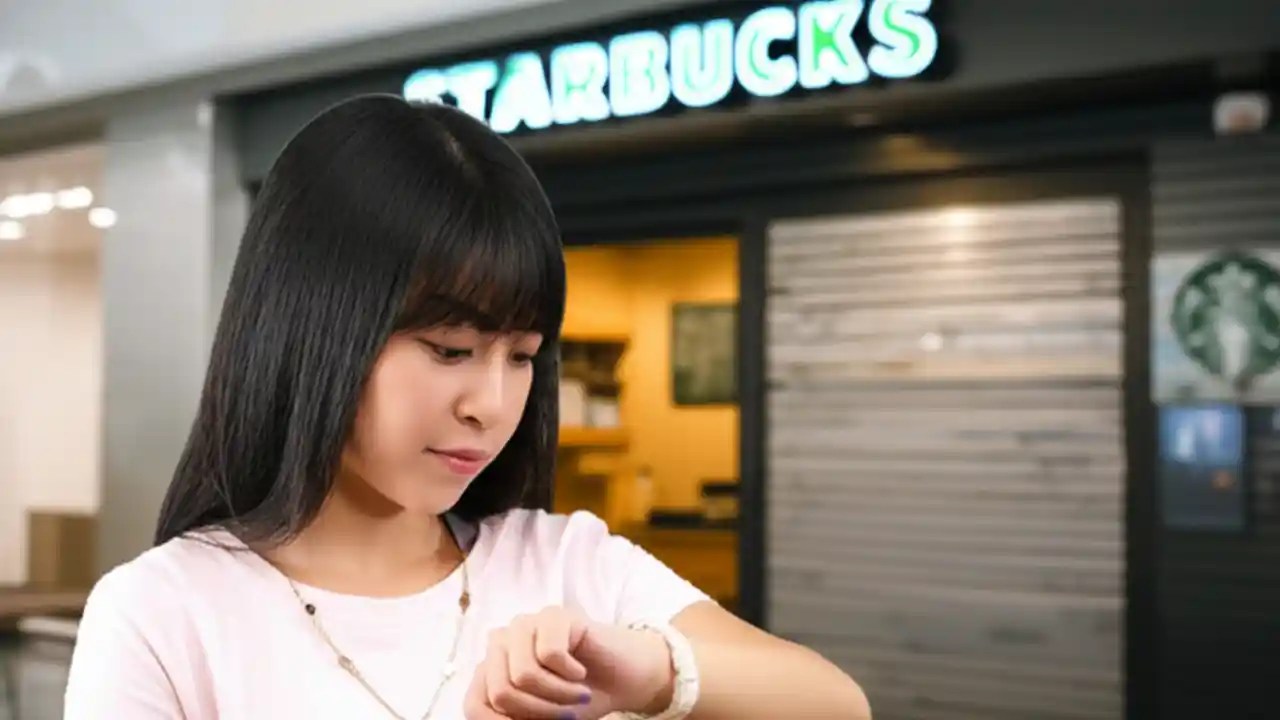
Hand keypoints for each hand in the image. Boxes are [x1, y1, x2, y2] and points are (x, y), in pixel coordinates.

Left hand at [463, 606, 673, 719]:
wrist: (624, 680)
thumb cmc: (579, 700)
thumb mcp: (540, 719)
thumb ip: (512, 718)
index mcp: (491, 668)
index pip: (474, 705)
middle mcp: (502, 642)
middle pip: (500, 691)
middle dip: (538, 712)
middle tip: (569, 713)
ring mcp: (527, 624)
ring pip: (523, 674)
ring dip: (557, 695)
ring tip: (578, 695)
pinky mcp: (554, 615)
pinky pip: (550, 653)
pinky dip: (570, 674)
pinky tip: (580, 671)